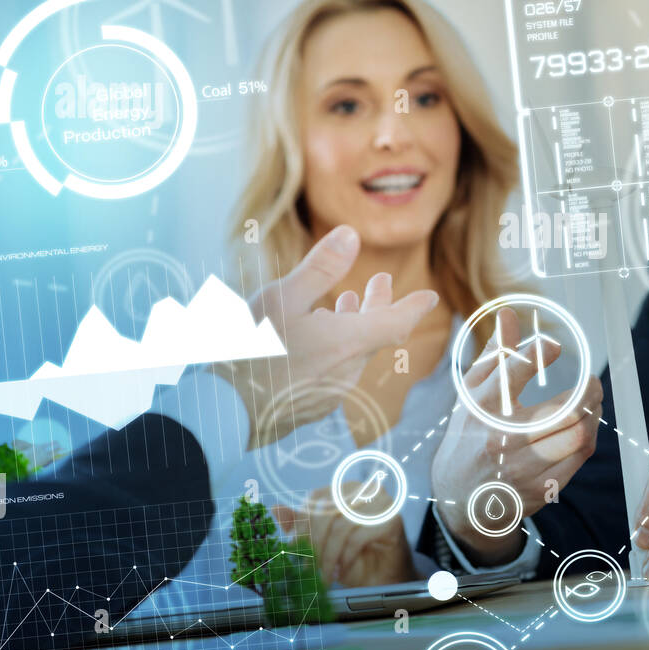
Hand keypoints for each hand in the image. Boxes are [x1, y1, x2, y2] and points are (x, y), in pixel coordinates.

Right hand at [233, 225, 438, 442]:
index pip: (396, 323)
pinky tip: (311, 339)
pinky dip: (332, 349)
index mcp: (347, 343)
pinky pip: (331, 372)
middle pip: (373, 335)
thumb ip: (320, 268)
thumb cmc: (248, 351)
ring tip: (343, 304)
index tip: (429, 297)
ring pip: (351, 354)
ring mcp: (327, 394)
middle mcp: (346, 372)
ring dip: (353, 327)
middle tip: (380, 281)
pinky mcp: (308, 407)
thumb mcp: (281, 299)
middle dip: (378, 306)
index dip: (413, 307)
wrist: (219, 414)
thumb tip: (352, 235)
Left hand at [273, 487, 413, 587]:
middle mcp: (364, 489)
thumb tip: (274, 508)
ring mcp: (381, 503)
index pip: (316, 499)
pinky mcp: (392, 519)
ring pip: (341, 527)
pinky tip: (342, 570)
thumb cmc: (354, 557)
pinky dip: (346, 558)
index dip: (302, 524)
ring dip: (328, 557)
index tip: (292, 550)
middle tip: (305, 569)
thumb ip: (301, 524)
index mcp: (345, 489)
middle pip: (327, 512)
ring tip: (324, 576)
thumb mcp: (322, 541)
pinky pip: (359, 537)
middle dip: (313, 545)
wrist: (385, 578)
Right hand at [432, 307, 602, 565]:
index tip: (555, 346)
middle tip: (592, 382)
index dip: (539, 351)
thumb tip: (508, 313)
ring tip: (592, 403)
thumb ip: (496, 353)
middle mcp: (501, 438)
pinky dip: (587, 437)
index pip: (513, 371)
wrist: (460, 496)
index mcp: (481, 408)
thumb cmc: (469, 434)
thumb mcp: (472, 392)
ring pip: (578, 437)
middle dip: (588, 391)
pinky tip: (584, 426)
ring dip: (593, 415)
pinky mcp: (539, 488)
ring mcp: (522, 467)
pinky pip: (578, 458)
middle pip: (563, 411)